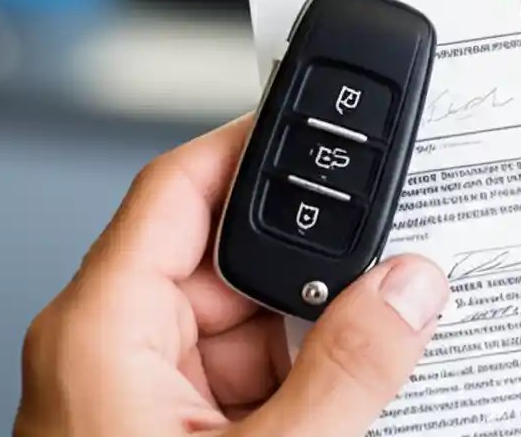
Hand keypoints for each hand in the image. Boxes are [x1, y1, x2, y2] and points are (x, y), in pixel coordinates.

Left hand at [13, 114, 449, 435]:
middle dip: (320, 264)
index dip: (255, 140)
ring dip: (323, 330)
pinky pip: (253, 375)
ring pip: (252, 322)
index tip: (327, 115)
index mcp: (106, 329)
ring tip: (390, 344)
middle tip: (397, 259)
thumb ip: (348, 373)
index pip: (181, 187)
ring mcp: (147, 395)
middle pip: (231, 257)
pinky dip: (308, 380)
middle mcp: (119, 348)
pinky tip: (358, 395)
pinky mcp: (176, 433)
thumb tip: (414, 289)